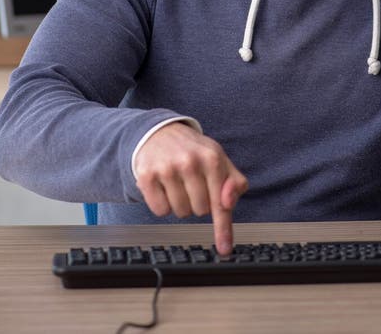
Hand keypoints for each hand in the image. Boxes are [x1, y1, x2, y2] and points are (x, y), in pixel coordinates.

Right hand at [134, 122, 248, 255]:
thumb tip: (229, 203)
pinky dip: (163, 203)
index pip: (220, 202)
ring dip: (180, 203)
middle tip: (193, 183)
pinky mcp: (146, 175)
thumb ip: (234, 183)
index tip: (225, 249)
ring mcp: (167, 168)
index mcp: (212, 157)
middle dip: (198, 202)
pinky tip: (163, 185)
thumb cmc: (194, 151)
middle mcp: (190, 161)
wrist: (160, 132)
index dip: (223, 228)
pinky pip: (160, 210)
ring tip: (178, 182)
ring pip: (180, 213)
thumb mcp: (220, 160)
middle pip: (200, 211)